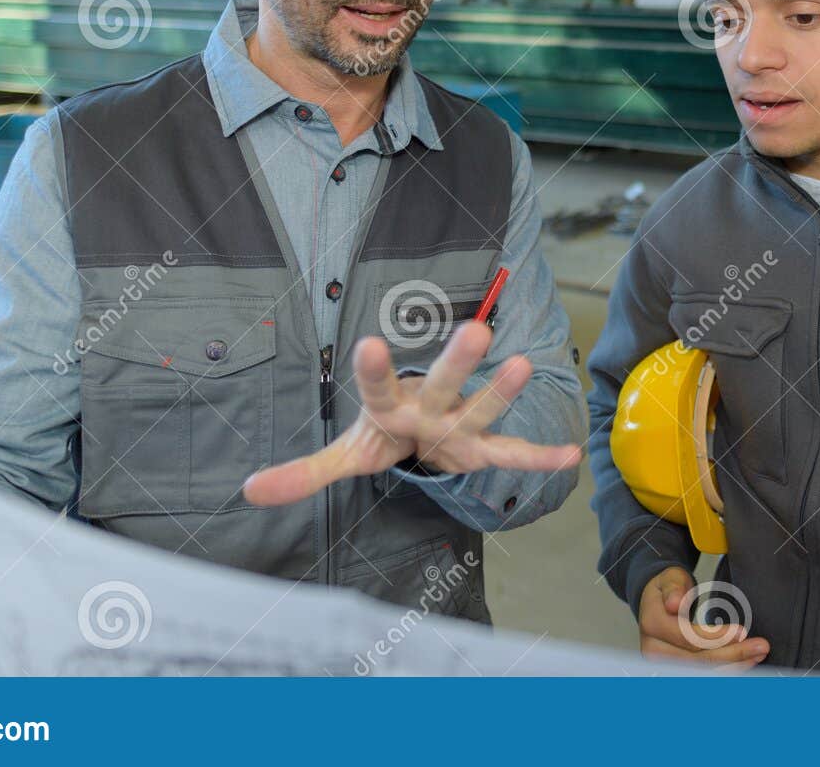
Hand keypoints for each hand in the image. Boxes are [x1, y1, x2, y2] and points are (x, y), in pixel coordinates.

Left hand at [242, 321, 580, 505]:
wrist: (426, 430)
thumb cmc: (387, 433)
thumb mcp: (348, 455)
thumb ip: (306, 471)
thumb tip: (248, 491)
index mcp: (390, 406)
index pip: (377, 385)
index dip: (372, 368)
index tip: (366, 340)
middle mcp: (430, 406)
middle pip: (442, 384)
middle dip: (457, 360)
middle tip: (475, 329)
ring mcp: (460, 424)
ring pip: (481, 408)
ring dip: (502, 390)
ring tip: (525, 363)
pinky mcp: (482, 448)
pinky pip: (513, 454)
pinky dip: (540, 456)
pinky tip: (570, 453)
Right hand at [637, 566, 768, 667]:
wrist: (657, 603)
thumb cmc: (668, 589)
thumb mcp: (671, 578)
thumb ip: (674, 588)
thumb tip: (674, 604)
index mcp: (652, 625)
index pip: (688, 638)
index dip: (716, 638)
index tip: (741, 632)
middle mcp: (654, 651)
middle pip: (698, 661)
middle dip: (733, 655)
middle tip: (761, 646)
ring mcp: (664, 665)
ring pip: (704, 672)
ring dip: (735, 666)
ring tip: (758, 653)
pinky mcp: (676, 671)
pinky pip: (704, 674)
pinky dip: (727, 670)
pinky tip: (746, 662)